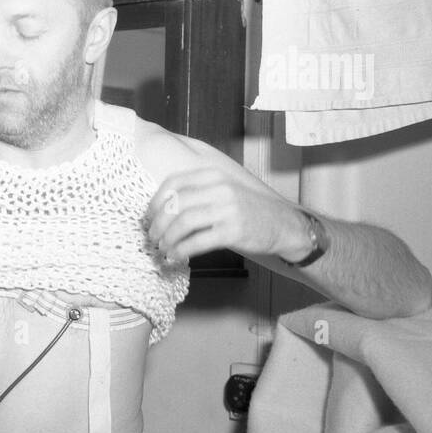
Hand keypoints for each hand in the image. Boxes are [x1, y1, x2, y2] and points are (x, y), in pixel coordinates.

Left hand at [145, 168, 307, 262]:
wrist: (283, 225)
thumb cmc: (247, 211)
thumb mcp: (223, 191)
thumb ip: (197, 193)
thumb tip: (161, 209)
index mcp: (214, 175)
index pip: (173, 183)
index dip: (155, 202)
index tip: (148, 217)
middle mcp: (220, 189)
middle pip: (175, 204)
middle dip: (157, 224)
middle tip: (152, 238)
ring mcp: (227, 209)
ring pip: (183, 223)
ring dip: (167, 239)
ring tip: (162, 249)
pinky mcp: (233, 231)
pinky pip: (197, 242)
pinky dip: (181, 251)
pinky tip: (176, 257)